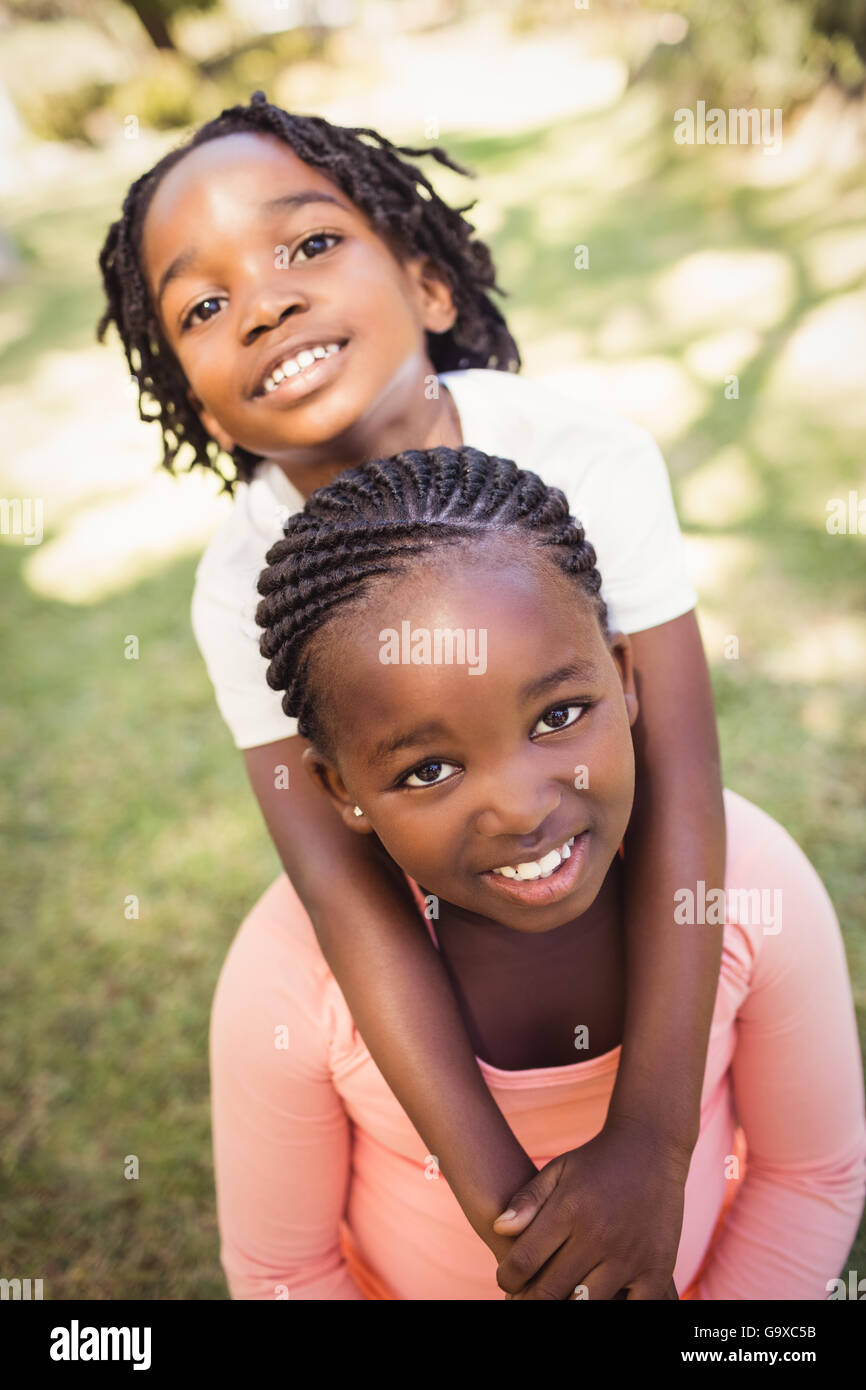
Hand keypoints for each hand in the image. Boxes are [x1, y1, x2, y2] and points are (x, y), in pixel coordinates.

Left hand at [493, 1118, 688, 1299]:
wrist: (651, 1146)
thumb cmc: (596, 1161)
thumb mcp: (558, 1170)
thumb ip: (526, 1200)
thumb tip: (498, 1228)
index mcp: (568, 1210)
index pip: (522, 1263)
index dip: (507, 1279)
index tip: (508, 1279)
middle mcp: (598, 1236)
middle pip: (549, 1292)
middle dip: (529, 1300)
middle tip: (527, 1296)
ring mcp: (630, 1256)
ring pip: (585, 1306)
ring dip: (569, 1305)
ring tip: (562, 1294)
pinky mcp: (658, 1270)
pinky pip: (633, 1309)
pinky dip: (615, 1308)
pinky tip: (601, 1296)